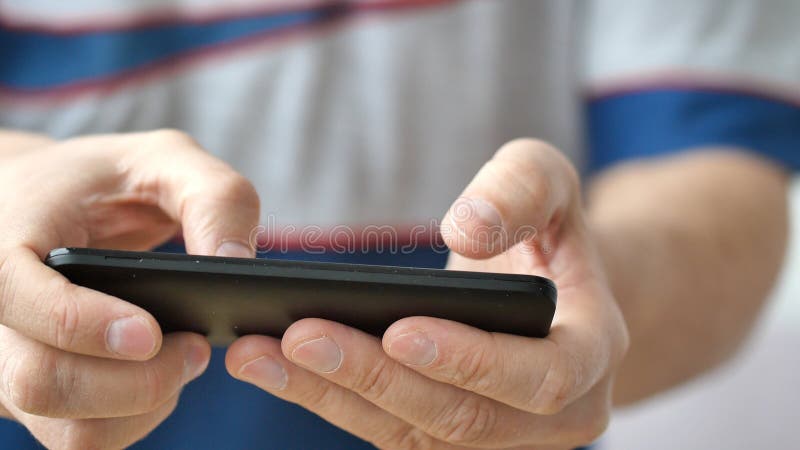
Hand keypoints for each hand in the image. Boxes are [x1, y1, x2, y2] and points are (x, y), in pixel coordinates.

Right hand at [0, 130, 259, 448]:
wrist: (56, 206)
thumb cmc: (108, 181)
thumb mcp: (165, 160)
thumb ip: (210, 196)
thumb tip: (236, 262)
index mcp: (5, 244)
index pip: (19, 301)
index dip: (85, 326)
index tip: (152, 332)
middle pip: (40, 383)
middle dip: (134, 380)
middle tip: (198, 348)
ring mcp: (10, 363)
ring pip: (62, 428)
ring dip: (140, 407)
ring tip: (187, 359)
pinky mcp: (38, 396)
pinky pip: (81, 439)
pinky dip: (134, 422)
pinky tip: (163, 379)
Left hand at [226, 139, 628, 448]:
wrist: (539, 282)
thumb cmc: (543, 227)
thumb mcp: (549, 181)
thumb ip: (521, 190)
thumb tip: (467, 231)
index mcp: (592, 355)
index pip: (541, 378)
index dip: (471, 360)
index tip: (398, 328)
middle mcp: (552, 416)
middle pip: (461, 419)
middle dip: (377, 379)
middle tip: (298, 336)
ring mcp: (497, 435)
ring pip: (412, 434)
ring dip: (334, 396)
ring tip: (258, 353)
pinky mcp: (445, 434)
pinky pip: (385, 428)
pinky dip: (328, 398)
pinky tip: (270, 365)